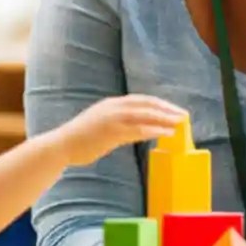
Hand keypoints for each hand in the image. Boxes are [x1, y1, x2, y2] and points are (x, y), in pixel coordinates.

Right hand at [56, 95, 186, 165]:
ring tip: (179, 124)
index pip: (141, 100)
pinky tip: (165, 133)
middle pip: (146, 104)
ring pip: (144, 115)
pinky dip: (153, 130)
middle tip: (183, 115)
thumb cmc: (81, 139)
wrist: (61, 146)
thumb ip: (119, 123)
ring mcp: (112, 119)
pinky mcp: (111, 132)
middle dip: (167, 109)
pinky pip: (137, 129)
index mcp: (111, 104)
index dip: (159, 103)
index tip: (174, 109)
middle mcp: (113, 107)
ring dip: (164, 118)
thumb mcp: (102, 124)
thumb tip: (138, 127)